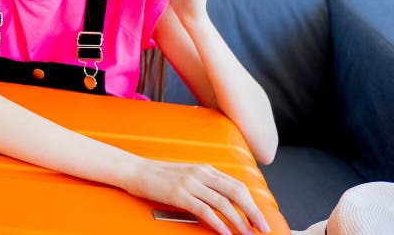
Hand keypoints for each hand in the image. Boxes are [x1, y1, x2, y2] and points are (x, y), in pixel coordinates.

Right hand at [122, 158, 270, 234]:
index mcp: (205, 169)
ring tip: (246, 234)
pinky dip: (219, 223)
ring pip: (224, 203)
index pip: (237, 185)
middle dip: (252, 212)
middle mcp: (201, 174)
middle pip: (236, 193)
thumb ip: (205, 184)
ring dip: (239, 221)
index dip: (252, 203)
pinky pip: (205, 210)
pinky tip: (225, 232)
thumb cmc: (158, 175)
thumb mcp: (187, 175)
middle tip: (262, 227)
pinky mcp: (179, 194)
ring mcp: (190, 183)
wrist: (135, 170)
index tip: (259, 217)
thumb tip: (223, 200)